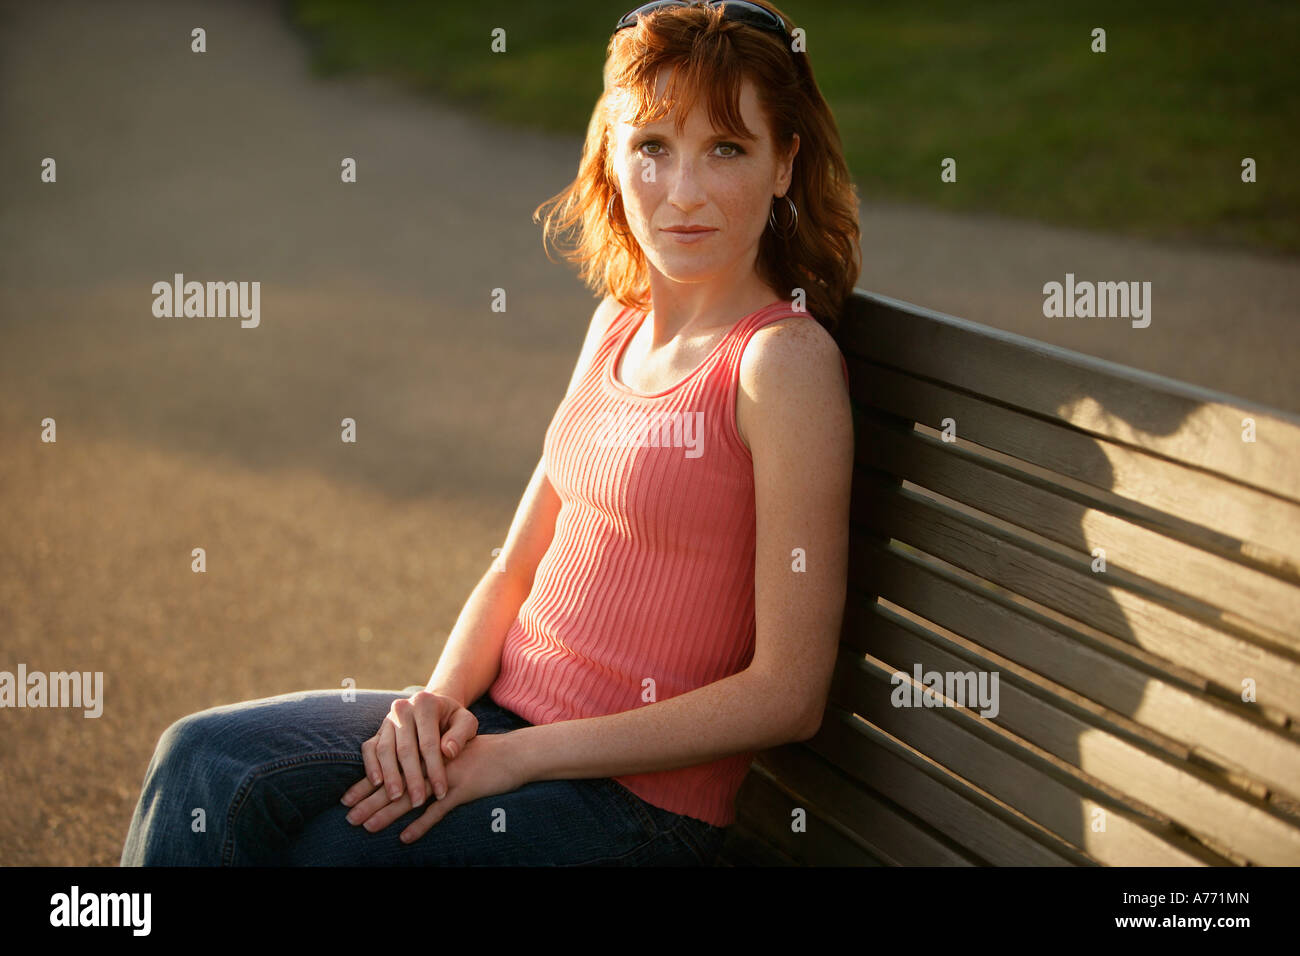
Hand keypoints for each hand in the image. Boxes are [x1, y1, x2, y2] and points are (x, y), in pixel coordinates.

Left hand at [341, 731, 529, 843]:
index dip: (367, 785)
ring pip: (412, 796)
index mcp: (426, 753)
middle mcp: (433, 761)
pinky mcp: (463, 788)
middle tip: (348, 818)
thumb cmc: (480, 757)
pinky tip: (406, 837)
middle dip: (370, 801)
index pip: (391, 768)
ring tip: (367, 827)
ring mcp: (447, 774)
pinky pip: (439, 809)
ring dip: (387, 814)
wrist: (513, 754)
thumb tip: (402, 781)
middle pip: (396, 784)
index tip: (347, 799)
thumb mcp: (450, 756)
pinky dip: (422, 824)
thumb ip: (428, 765)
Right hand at [343, 690, 477, 809]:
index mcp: (426, 703)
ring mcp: (387, 720)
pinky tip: (377, 783)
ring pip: (384, 749)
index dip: (435, 769)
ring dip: (390, 775)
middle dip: (412, 778)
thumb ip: (461, 735)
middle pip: (405, 748)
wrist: (436, 709)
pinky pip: (369, 748)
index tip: (441, 792)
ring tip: (396, 797)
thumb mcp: (466, 722)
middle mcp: (403, 708)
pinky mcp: (378, 731)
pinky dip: (371, 766)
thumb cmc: (453, 721)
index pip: (429, 742)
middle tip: (418, 801)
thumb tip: (448, 752)